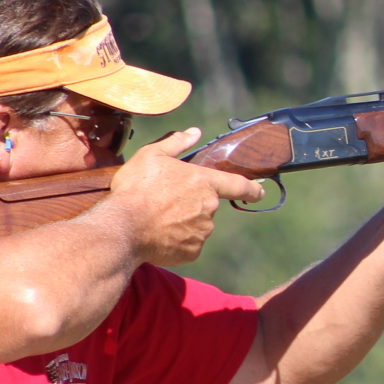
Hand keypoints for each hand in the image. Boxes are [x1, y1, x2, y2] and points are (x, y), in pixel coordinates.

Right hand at [104, 128, 263, 264]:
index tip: (259, 192)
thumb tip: (195, 132)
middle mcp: (209, 208)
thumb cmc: (137, 189)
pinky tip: (157, 234)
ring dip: (183, 222)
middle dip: (191, 205)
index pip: (239, 184)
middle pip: (207, 206)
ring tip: (156, 218)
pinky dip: (176, 241)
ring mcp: (202, 231)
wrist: (123, 227)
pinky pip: (188, 244)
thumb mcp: (152, 155)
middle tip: (165, 202)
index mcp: (204, 182)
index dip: (252, 188)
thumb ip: (177, 143)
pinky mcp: (192, 251)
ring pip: (197, 226)